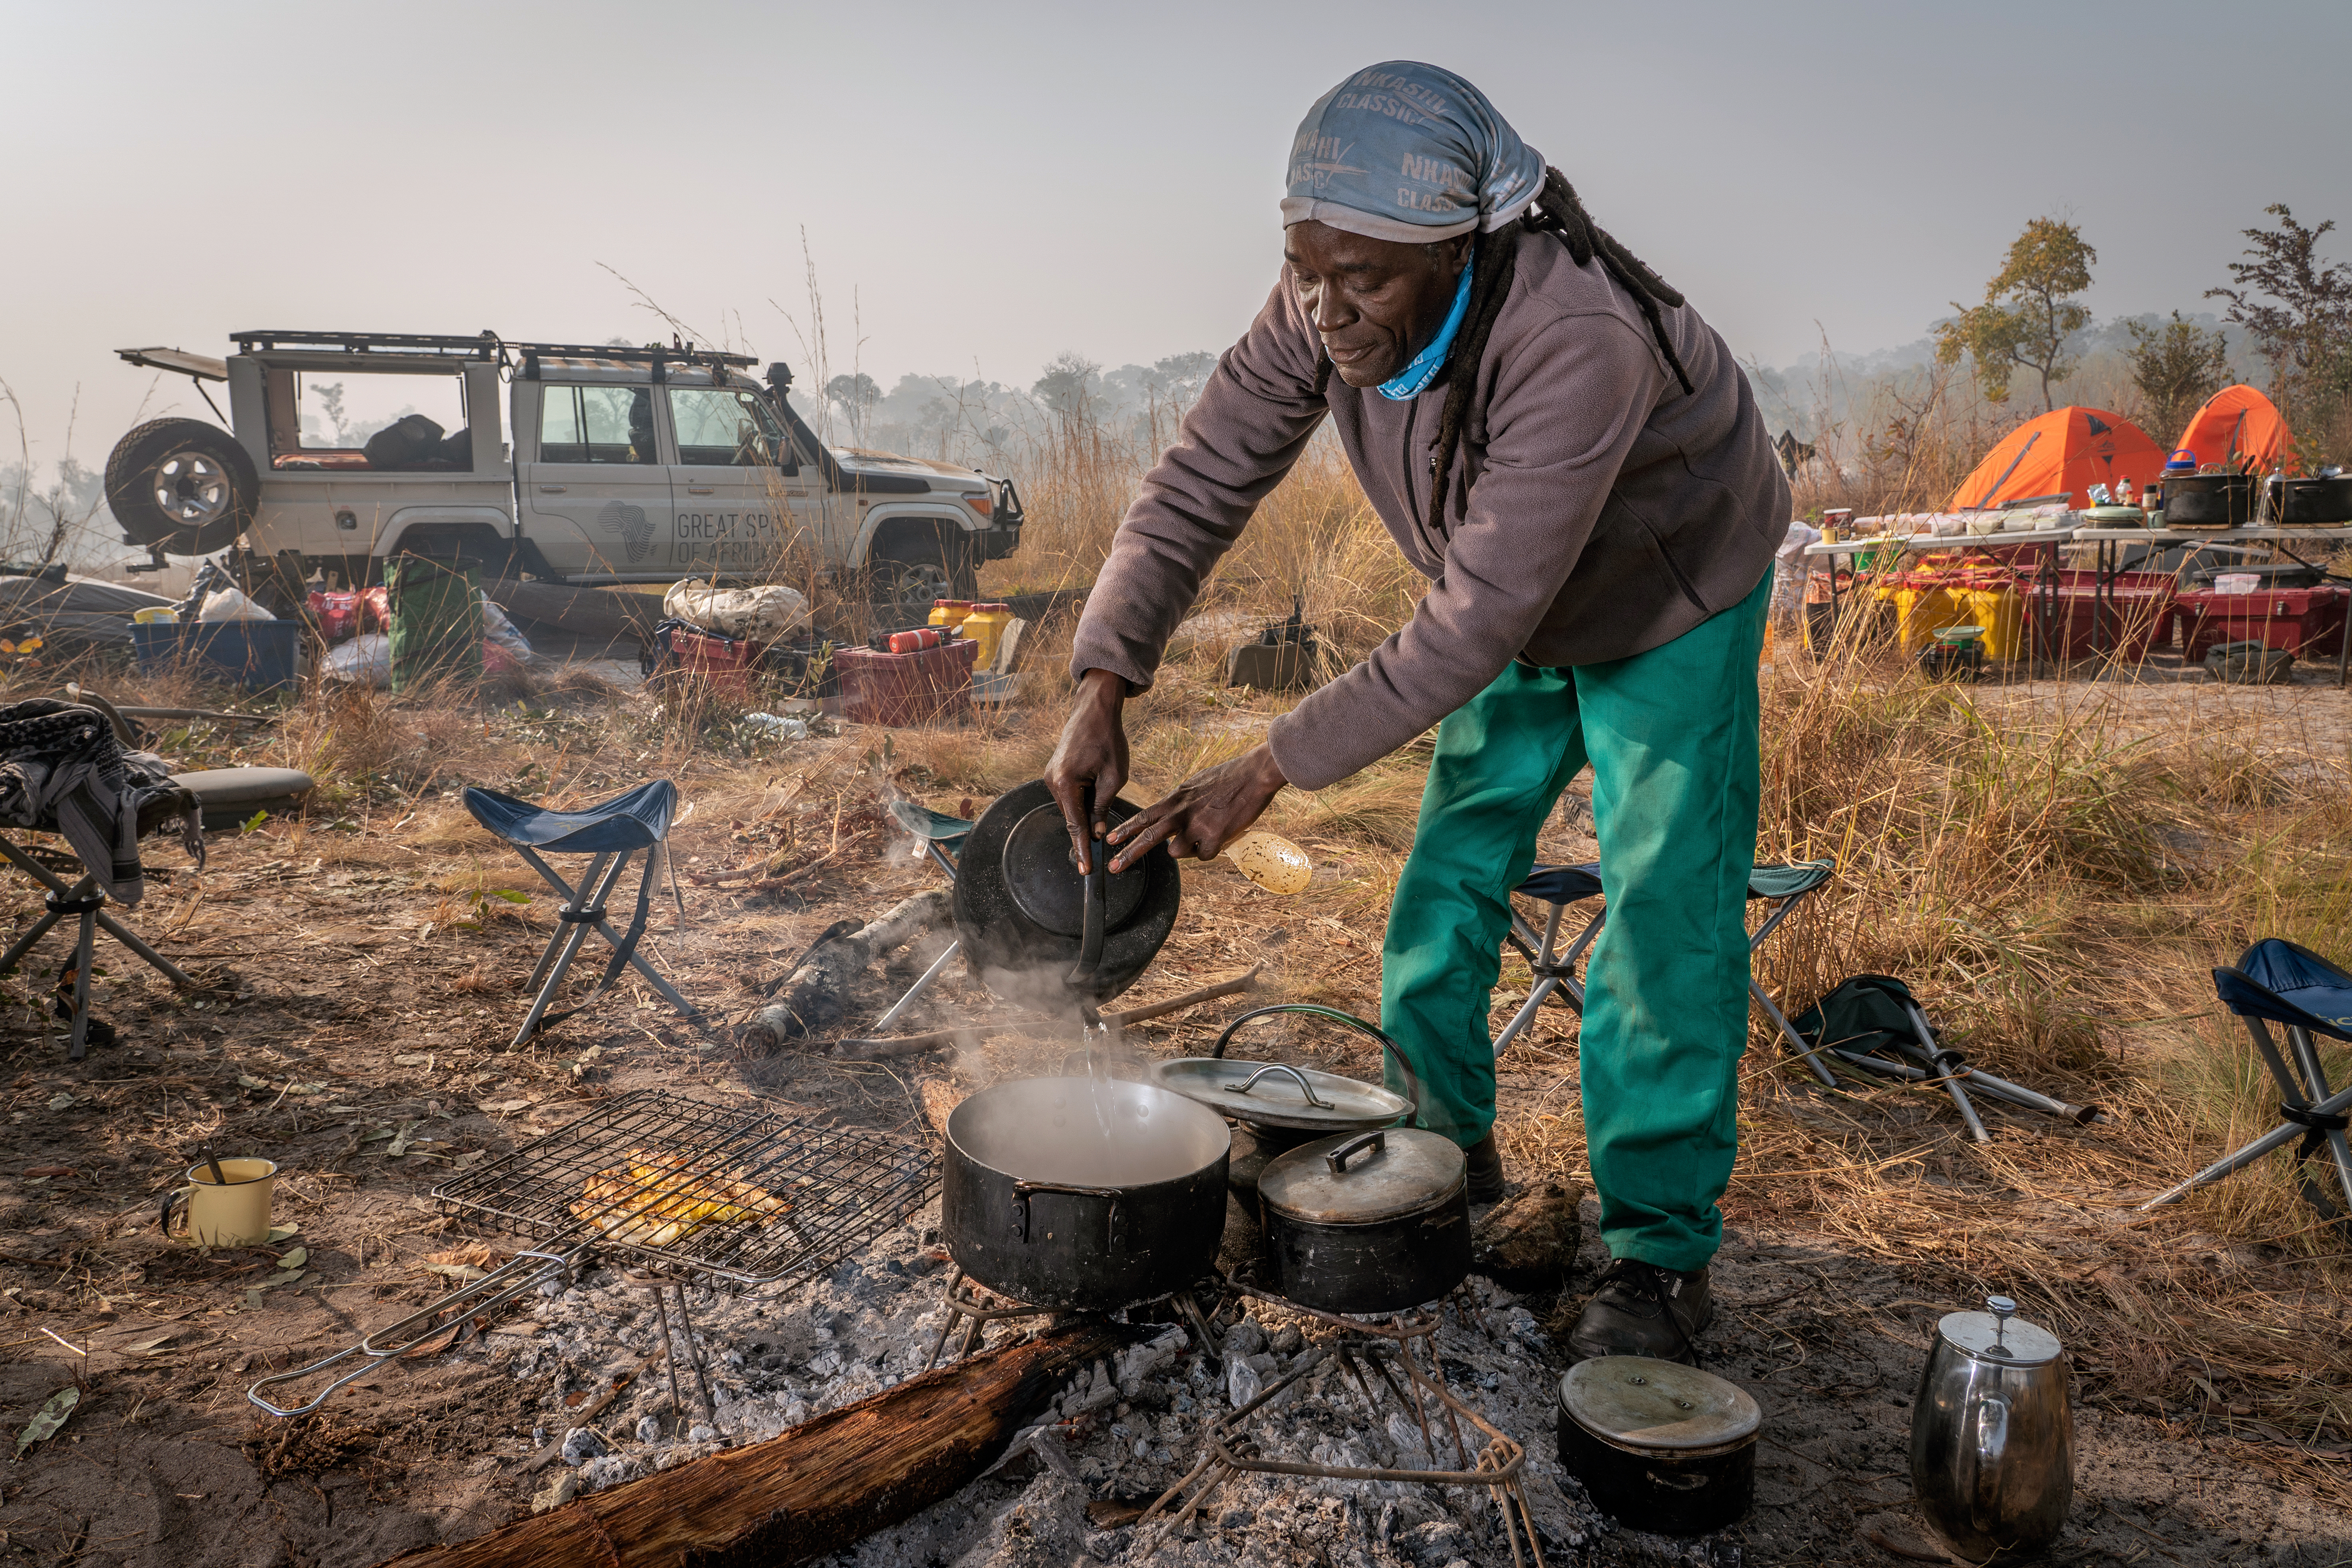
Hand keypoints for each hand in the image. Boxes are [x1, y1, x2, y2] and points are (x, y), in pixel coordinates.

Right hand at [1045, 668, 1130, 873]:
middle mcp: (1052, 781)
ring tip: (1104, 788)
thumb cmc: (1108, 739)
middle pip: (1071, 817)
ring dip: (1086, 810)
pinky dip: (1082, 800)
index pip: (1075, 825)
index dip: (1081, 849)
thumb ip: (1103, 807)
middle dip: (1086, 828)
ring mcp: (1051, 776)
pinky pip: (1069, 795)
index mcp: (1065, 783)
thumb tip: (1096, 833)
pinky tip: (1096, 786)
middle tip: (1104, 836)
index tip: (1085, 870)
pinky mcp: (1055, 772)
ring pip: (1071, 807)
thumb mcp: (1113, 777)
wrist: (1094, 710)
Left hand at [1105, 743, 1287, 872]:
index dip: (1125, 829)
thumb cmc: (1228, 778)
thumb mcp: (1194, 785)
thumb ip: (1179, 803)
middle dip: (1128, 854)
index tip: (1109, 839)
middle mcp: (1181, 812)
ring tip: (1204, 834)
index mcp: (1175, 798)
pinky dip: (1211, 849)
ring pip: (1176, 852)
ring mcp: (1196, 826)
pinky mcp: (1214, 837)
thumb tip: (1170, 818)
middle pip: (1148, 837)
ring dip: (1187, 849)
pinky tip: (1221, 834)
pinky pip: (1204, 855)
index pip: (1144, 816)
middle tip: (1113, 868)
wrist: (1254, 774)